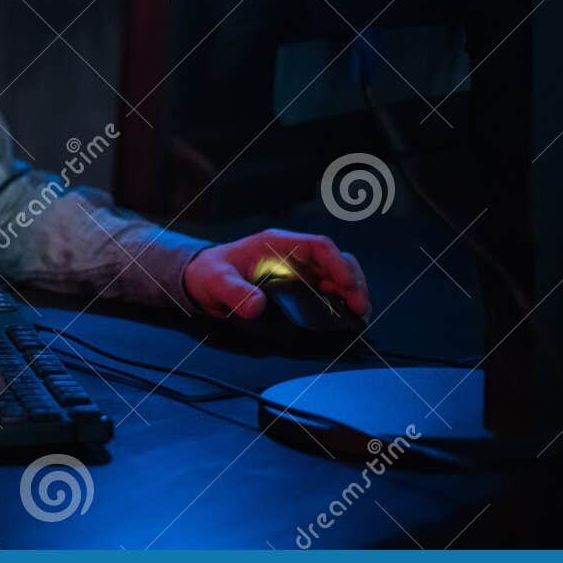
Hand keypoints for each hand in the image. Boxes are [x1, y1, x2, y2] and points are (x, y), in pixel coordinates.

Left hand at [181, 228, 369, 320]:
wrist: (201, 280)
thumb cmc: (209, 272)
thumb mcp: (216, 281)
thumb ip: (234, 292)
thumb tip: (256, 306)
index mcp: (277, 244)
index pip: (318, 246)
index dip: (338, 264)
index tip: (348, 285)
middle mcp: (293, 255)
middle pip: (336, 260)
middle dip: (353, 281)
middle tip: (360, 307)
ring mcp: (297, 271)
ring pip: (336, 276)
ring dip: (351, 292)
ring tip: (358, 314)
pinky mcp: (297, 287)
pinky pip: (326, 291)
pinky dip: (340, 303)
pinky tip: (345, 317)